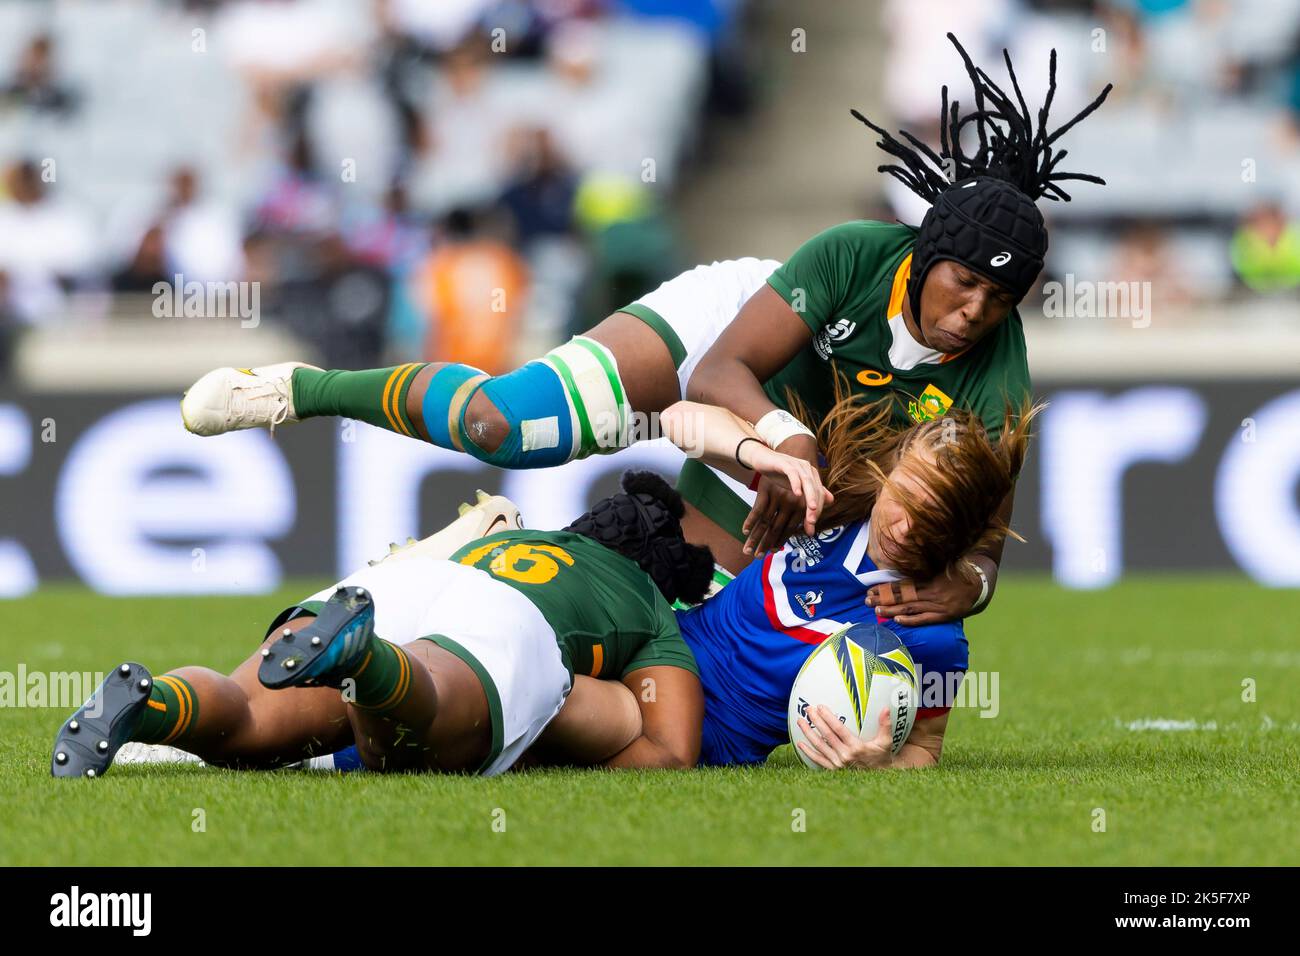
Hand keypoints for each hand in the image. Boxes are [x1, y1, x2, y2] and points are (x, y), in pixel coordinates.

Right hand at [741, 433, 820, 556]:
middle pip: (816, 490)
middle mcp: (807, 469)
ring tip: (812, 510)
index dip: (818, 512)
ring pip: (808, 482)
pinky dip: (796, 483)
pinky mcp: (785, 463)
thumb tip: (818, 516)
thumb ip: (806, 498)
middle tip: (812, 523)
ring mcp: (797, 465)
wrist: (762, 458)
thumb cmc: (778, 474)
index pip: (820, 495)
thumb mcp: (793, 487)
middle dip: (816, 508)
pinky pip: (793, 473)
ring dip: (810, 497)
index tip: (811, 528)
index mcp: (811, 476)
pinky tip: (797, 494)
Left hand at [795, 704, 893, 769]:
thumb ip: (885, 725)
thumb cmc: (882, 756)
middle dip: (816, 721)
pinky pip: (818, 760)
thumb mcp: (886, 741)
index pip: (838, 729)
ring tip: (800, 721)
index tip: (820, 707)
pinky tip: (799, 743)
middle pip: (826, 736)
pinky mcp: (834, 770)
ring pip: (820, 746)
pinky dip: (808, 752)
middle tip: (808, 709)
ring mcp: (838, 764)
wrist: (879, 776)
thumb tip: (886, 708)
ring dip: (808, 733)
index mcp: (857, 747)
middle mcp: (845, 756)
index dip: (828, 718)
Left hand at [865, 572, 979, 625]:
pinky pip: (925, 619)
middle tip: (866, 601)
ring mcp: (936, 604)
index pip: (900, 584)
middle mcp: (930, 591)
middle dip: (882, 599)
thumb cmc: (955, 575)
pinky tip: (898, 621)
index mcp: (927, 578)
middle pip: (901, 596)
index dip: (884, 588)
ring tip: (877, 611)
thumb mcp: (939, 565)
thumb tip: (904, 560)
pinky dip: (911, 620)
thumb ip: (922, 566)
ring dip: (892, 610)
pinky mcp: (943, 615)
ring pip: (909, 608)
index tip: (870, 590)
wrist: (979, 587)